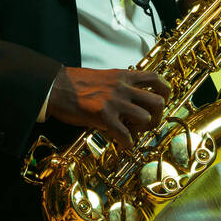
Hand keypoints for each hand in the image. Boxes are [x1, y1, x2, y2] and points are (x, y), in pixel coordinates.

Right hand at [45, 66, 169, 151]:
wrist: (55, 87)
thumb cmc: (75, 83)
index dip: (165, 91)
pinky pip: (125, 134)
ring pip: (146, 118)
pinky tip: (123, 144)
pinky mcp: (103, 115)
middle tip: (149, 123)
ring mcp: (114, 101)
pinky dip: (128, 143)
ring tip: (133, 132)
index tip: (163, 100)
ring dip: (142, 129)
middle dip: (158, 116)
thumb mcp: (104, 76)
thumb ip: (120, 84)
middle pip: (158, 101)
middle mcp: (123, 87)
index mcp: (123, 76)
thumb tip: (132, 96)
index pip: (155, 78)